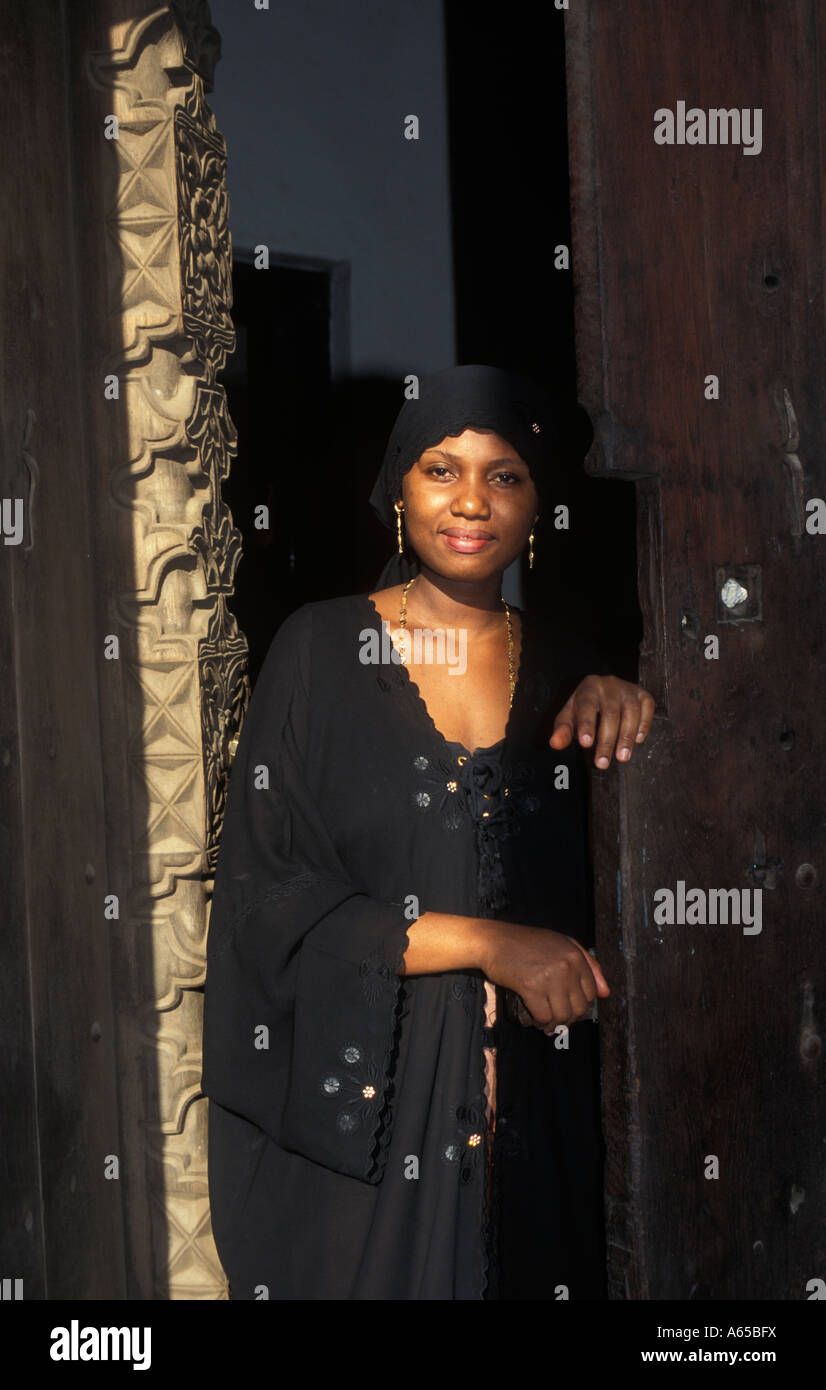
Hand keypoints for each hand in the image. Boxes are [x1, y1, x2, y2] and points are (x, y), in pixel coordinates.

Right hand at [480, 921, 609, 1032]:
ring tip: (546, 1022)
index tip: (568, 1007)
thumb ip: (588, 964)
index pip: (590, 993)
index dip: (580, 1005)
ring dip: (555, 1024)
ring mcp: (549, 977)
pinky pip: (544, 1016)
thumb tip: (605, 993)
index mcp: (575, 955)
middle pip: (579, 1007)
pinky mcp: (531, 987)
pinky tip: (535, 1019)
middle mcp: (566, 966)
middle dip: (568, 1018)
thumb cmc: (526, 943)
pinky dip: (540, 1022)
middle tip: (556, 1018)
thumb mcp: (561, 944)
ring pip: (563, 1015)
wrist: (494, 941)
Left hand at [550, 674, 654, 767]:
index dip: (587, 724)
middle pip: (610, 713)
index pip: (587, 706)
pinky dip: (644, 724)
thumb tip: (555, 744)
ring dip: (626, 737)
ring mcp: (628, 689)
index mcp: (589, 687)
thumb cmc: (584, 708)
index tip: (586, 744)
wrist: (606, 692)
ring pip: (630, 713)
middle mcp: (610, 684)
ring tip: (622, 757)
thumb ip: (563, 730)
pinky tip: (638, 740)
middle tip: (602, 763)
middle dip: (606, 740)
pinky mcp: (644, 695)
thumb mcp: (570, 716)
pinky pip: (647, 708)